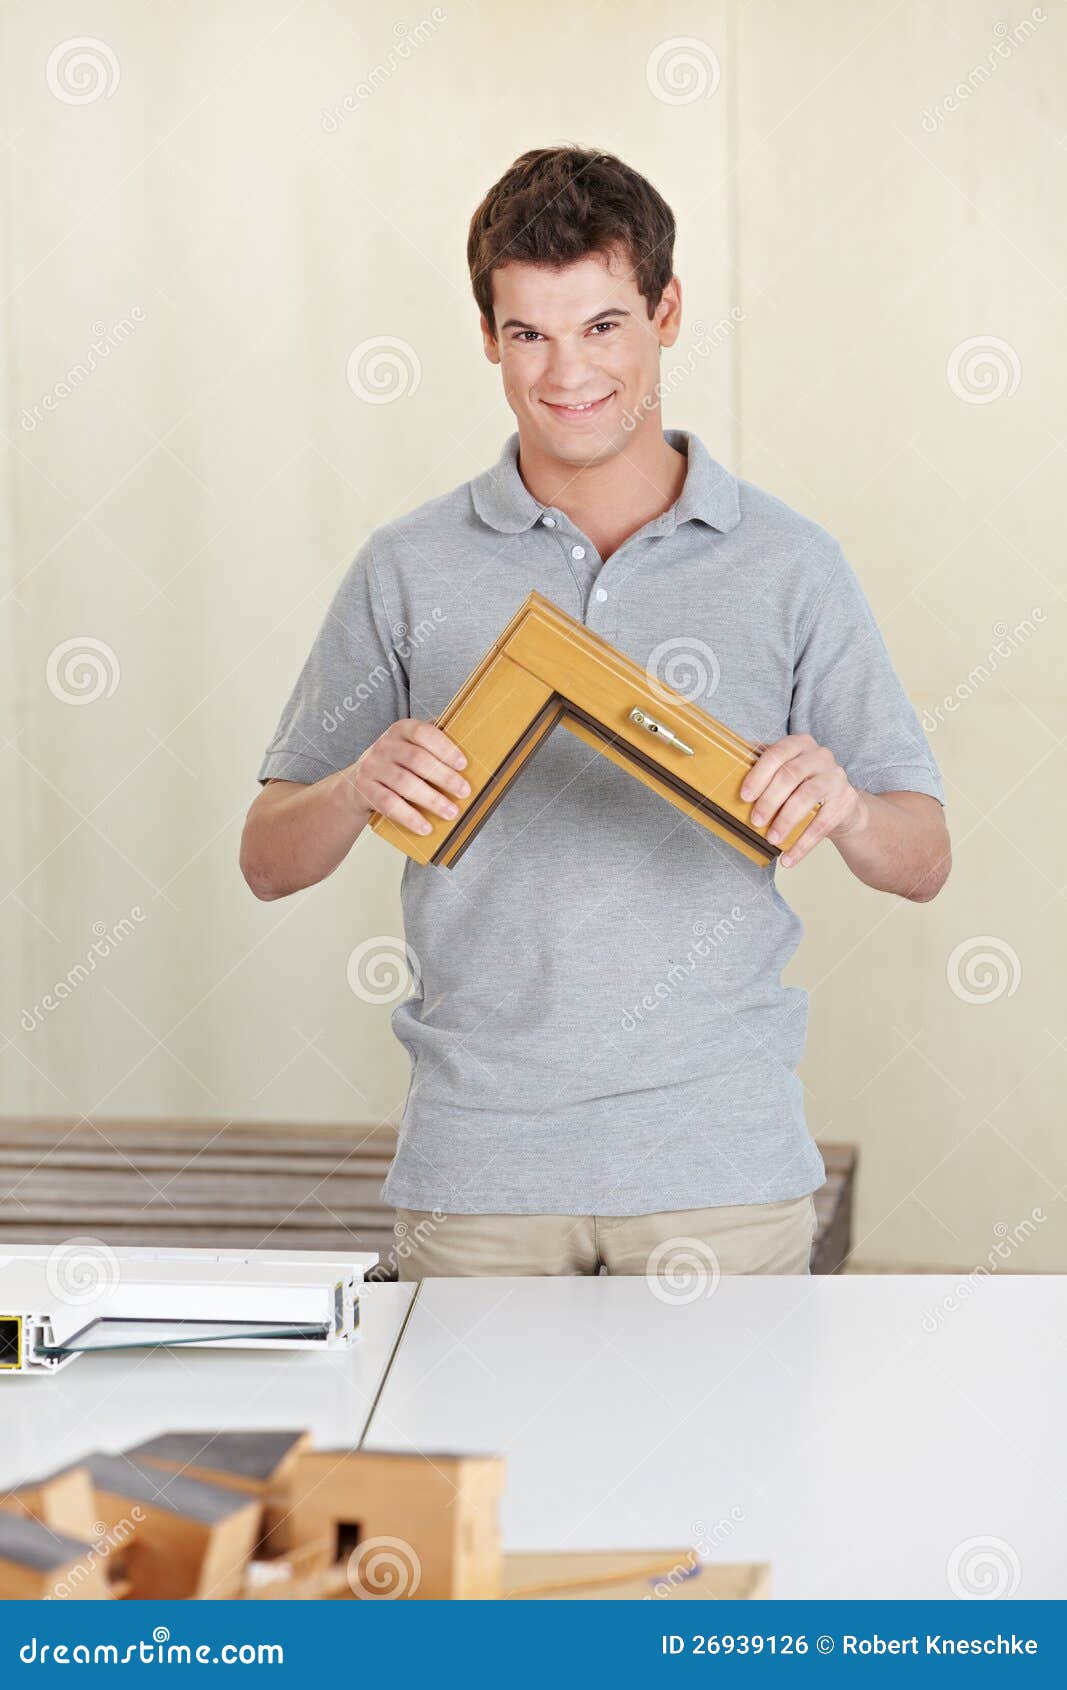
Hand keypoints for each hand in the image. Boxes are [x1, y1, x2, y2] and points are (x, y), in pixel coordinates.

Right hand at [350, 719, 469, 836]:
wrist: (357, 782)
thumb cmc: (397, 764)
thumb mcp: (410, 747)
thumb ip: (435, 743)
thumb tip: (474, 747)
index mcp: (401, 730)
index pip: (423, 733)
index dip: (444, 748)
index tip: (463, 764)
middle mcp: (384, 745)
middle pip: (417, 759)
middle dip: (444, 777)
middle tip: (464, 792)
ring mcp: (372, 767)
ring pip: (404, 783)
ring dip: (431, 800)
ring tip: (451, 813)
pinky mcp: (364, 789)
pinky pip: (388, 804)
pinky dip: (409, 817)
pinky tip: (425, 827)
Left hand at [739, 733, 863, 866]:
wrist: (841, 806)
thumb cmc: (802, 788)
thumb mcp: (784, 774)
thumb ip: (762, 769)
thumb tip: (727, 768)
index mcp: (799, 744)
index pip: (777, 753)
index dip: (759, 775)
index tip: (744, 796)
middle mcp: (820, 755)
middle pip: (791, 775)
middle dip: (769, 800)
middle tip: (755, 821)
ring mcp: (836, 777)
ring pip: (807, 796)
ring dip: (786, 821)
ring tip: (771, 840)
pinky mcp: (846, 801)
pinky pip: (823, 823)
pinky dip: (803, 844)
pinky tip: (789, 859)